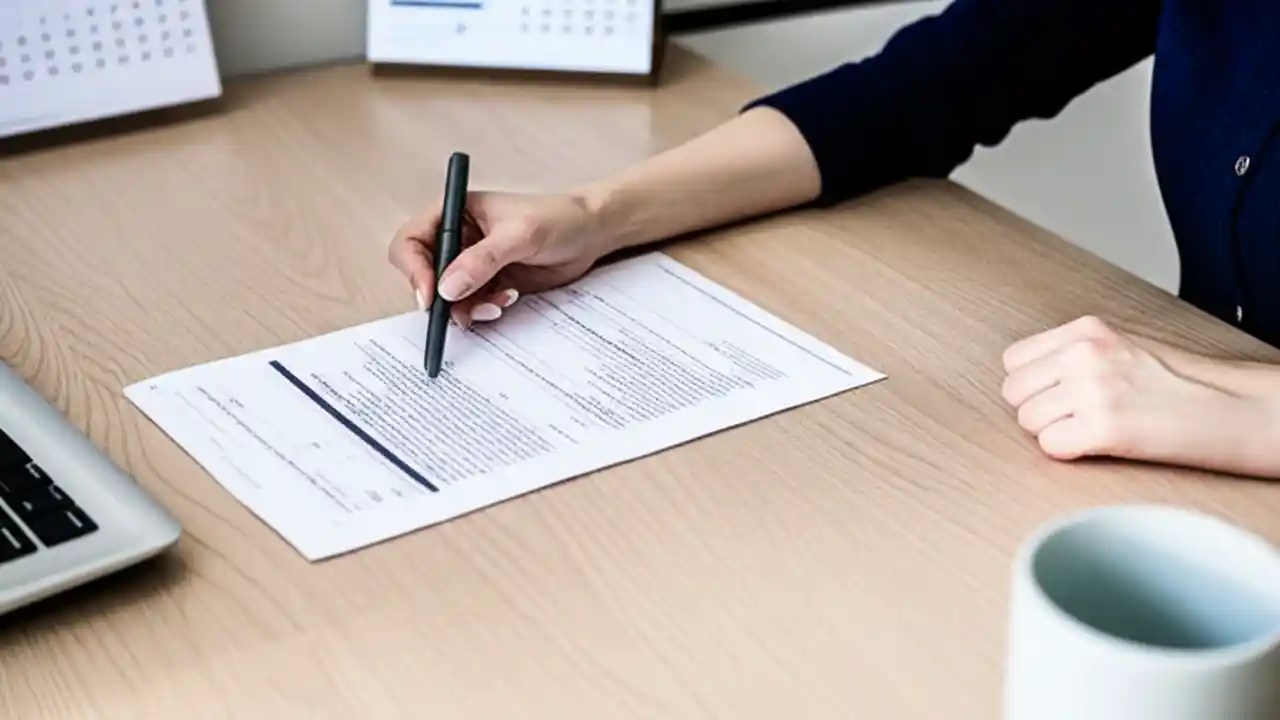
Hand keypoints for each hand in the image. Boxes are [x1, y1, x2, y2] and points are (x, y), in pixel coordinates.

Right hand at [389, 191, 609, 325]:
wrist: (590, 233)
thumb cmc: (557, 217)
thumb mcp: (520, 235)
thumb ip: (482, 261)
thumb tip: (446, 289)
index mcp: (454, 213)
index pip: (411, 241)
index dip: (414, 269)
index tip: (430, 295)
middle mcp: (457, 238)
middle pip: (424, 274)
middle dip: (442, 297)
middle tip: (462, 311)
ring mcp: (471, 264)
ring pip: (448, 297)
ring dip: (467, 308)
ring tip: (498, 303)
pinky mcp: (489, 283)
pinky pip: (472, 306)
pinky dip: (484, 310)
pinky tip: (508, 299)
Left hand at [1000, 316, 1265, 468]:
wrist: (1236, 408)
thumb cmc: (1181, 383)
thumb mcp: (1122, 346)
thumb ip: (1073, 354)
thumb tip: (1027, 380)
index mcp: (1086, 329)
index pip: (1014, 360)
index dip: (1033, 385)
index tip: (1059, 395)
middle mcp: (1084, 353)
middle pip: (1014, 393)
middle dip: (1039, 410)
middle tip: (1078, 417)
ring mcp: (1093, 389)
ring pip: (1028, 421)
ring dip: (1054, 432)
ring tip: (1094, 429)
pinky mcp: (1103, 427)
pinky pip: (1050, 447)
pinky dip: (1069, 452)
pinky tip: (1100, 445)